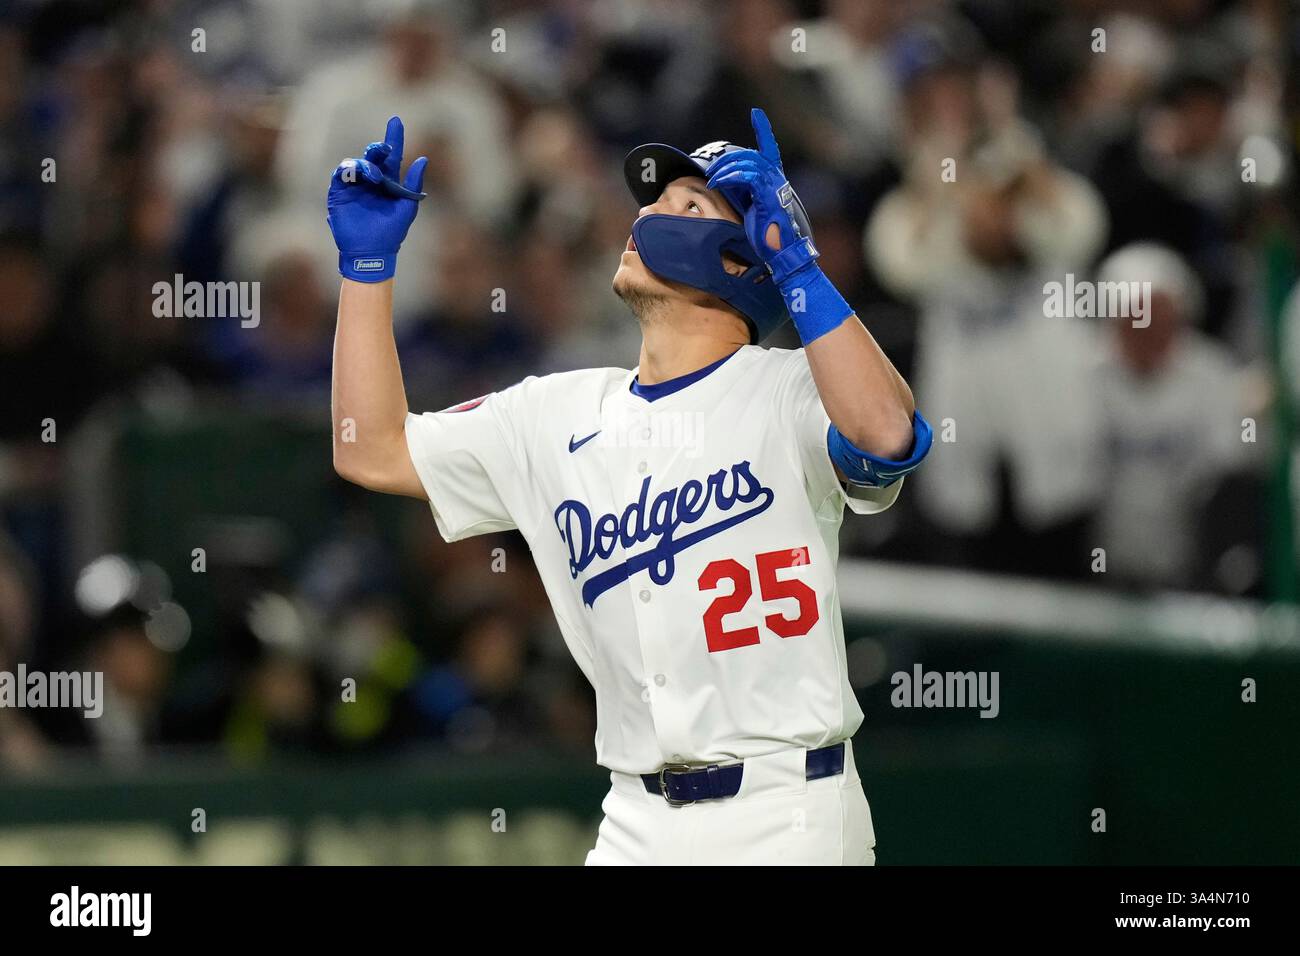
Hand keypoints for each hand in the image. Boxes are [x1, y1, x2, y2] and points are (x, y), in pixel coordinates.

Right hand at [326, 116, 428, 282]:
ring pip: (357, 163)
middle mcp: (371, 181)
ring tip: (374, 176)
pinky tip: (358, 175)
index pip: (391, 156)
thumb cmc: (392, 232)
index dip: (394, 137)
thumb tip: (423, 158)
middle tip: (385, 148)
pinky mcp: (340, 193)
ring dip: (366, 164)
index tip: (396, 120)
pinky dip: (349, 170)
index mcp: (389, 183)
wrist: (372, 252)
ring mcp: (355, 186)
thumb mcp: (407, 207)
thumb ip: (413, 183)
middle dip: (378, 148)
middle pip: (373, 156)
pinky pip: (341, 174)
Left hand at [704, 108, 817, 285]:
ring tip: (711, 180)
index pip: (770, 148)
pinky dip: (729, 177)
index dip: (763, 129)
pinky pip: (746, 176)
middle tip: (711, 171)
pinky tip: (717, 183)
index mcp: (773, 179)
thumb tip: (722, 182)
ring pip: (746, 164)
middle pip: (749, 155)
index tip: (756, 113)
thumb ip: (743, 191)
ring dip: (724, 169)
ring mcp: (773, 186)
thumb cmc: (765, 233)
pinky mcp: (767, 195)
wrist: (779, 252)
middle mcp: (776, 178)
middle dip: (726, 160)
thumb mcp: (751, 206)